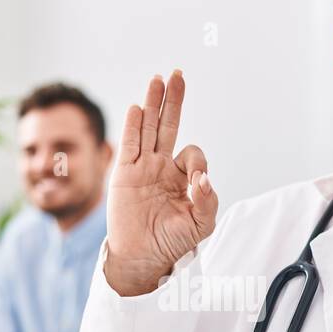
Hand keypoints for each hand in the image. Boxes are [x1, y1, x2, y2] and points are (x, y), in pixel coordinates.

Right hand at [104, 70, 218, 292]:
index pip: (192, 155)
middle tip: (178, 75)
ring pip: (148, 128)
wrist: (143, 256)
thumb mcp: (201, 223)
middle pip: (168, 126)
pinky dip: (133, 126)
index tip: (196, 182)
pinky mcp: (124, 174)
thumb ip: (208, 200)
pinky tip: (138, 108)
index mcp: (181, 177)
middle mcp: (161, 167)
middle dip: (173, 101)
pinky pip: (130, 145)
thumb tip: (203, 178)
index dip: (196, 163)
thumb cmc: (172, 242)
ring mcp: (142, 168)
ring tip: (158, 79)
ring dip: (153, 103)